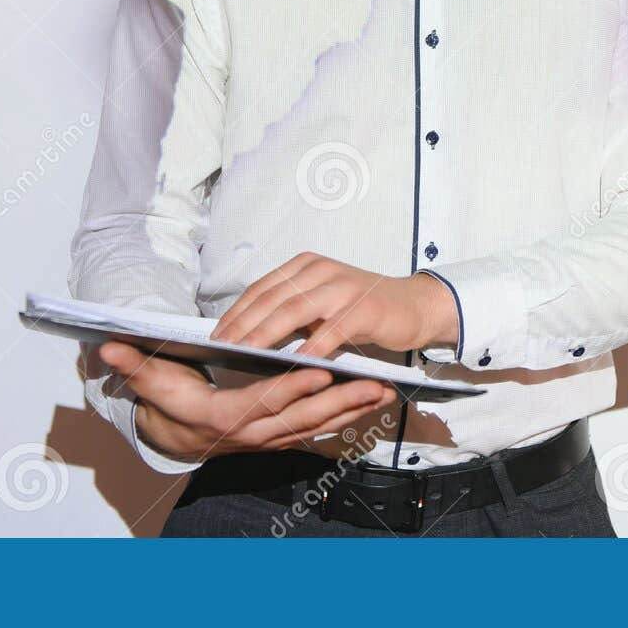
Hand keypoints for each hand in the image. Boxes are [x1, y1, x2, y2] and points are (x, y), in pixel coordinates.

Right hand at [97, 342, 396, 460]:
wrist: (177, 439)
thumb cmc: (170, 405)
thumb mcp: (152, 385)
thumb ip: (135, 367)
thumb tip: (107, 347)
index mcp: (227, 416)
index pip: (266, 401)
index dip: (294, 388)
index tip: (323, 368)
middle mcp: (255, 433)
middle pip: (304, 416)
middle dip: (342, 401)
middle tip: (376, 383)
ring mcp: (273, 438)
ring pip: (319, 424)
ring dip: (353, 409)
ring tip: (386, 391)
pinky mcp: (285, 437)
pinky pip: (321, 428)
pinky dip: (348, 417)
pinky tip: (372, 403)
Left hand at [211, 252, 458, 358]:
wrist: (412, 306)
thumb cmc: (360, 309)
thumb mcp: (319, 302)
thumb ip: (289, 310)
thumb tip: (245, 334)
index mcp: (305, 266)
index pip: (260, 289)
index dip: (236, 312)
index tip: (215, 336)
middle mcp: (320, 271)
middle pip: (272, 299)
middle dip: (243, 326)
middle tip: (222, 348)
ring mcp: (342, 287)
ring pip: (295, 310)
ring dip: (267, 334)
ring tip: (246, 354)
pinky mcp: (364, 308)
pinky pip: (332, 329)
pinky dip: (312, 346)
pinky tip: (296, 362)